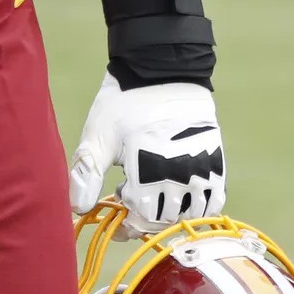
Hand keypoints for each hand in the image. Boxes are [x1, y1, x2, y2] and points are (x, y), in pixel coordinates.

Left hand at [69, 75, 225, 233]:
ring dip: (170, 212)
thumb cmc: (124, 103)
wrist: (162, 69)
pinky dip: (197, 205)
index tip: (117, 213)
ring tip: (154, 193)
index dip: (126, 225)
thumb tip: (78, 209)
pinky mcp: (216, 160)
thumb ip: (86, 174)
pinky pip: (213, 198)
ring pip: (189, 213)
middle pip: (164, 220)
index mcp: (149, 172)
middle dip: (144, 217)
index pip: (141, 220)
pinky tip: (179, 193)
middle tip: (130, 199)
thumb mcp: (98, 136)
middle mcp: (180, 175)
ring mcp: (202, 169)